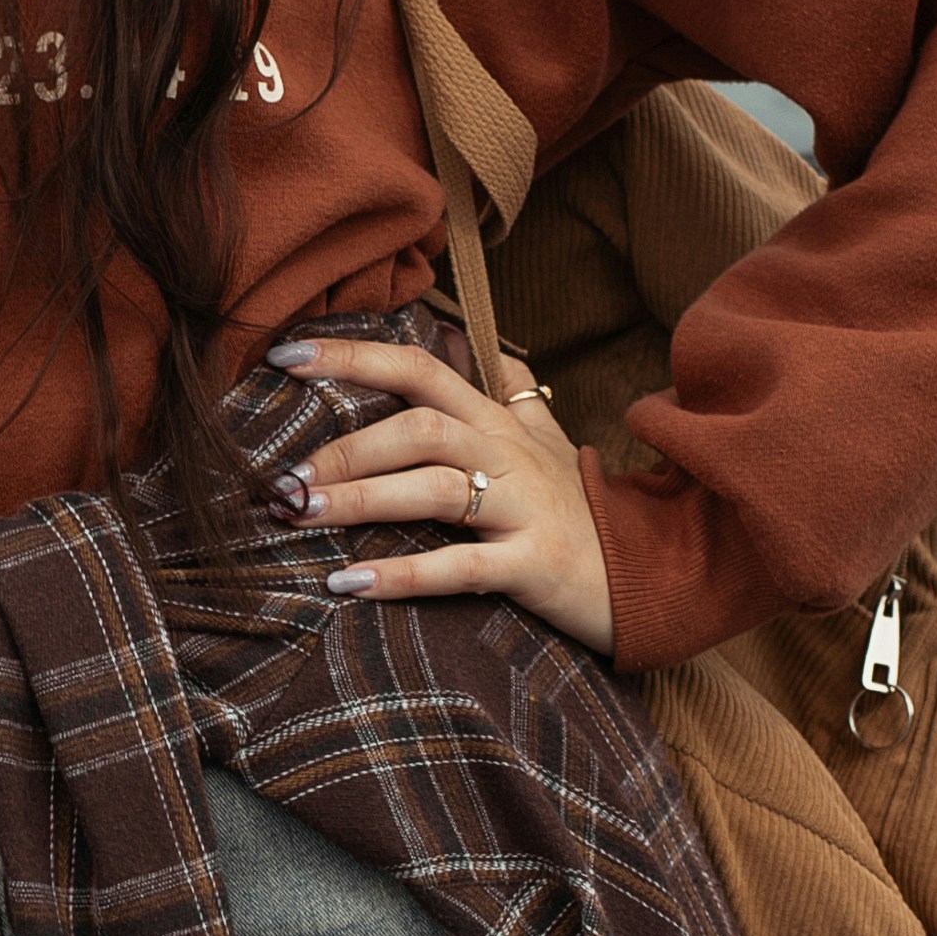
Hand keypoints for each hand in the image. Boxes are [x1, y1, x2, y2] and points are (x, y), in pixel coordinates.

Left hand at [266, 332, 617, 656]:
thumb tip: (493, 351)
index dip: (353, 356)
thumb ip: (516, 394)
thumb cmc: (582, 507)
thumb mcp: (551, 441)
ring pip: (435, 489)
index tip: (285, 355)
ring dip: (361, 499)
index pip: (419, 368)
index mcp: (497, 422)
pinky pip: (461, 567)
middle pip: (421, 429)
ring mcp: (523, 510)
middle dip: (347, 447)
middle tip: (283, 479)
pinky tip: (348, 584)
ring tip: (300, 514)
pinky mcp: (533, 565)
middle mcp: (508, 456)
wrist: (653, 570)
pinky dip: (403, 576)